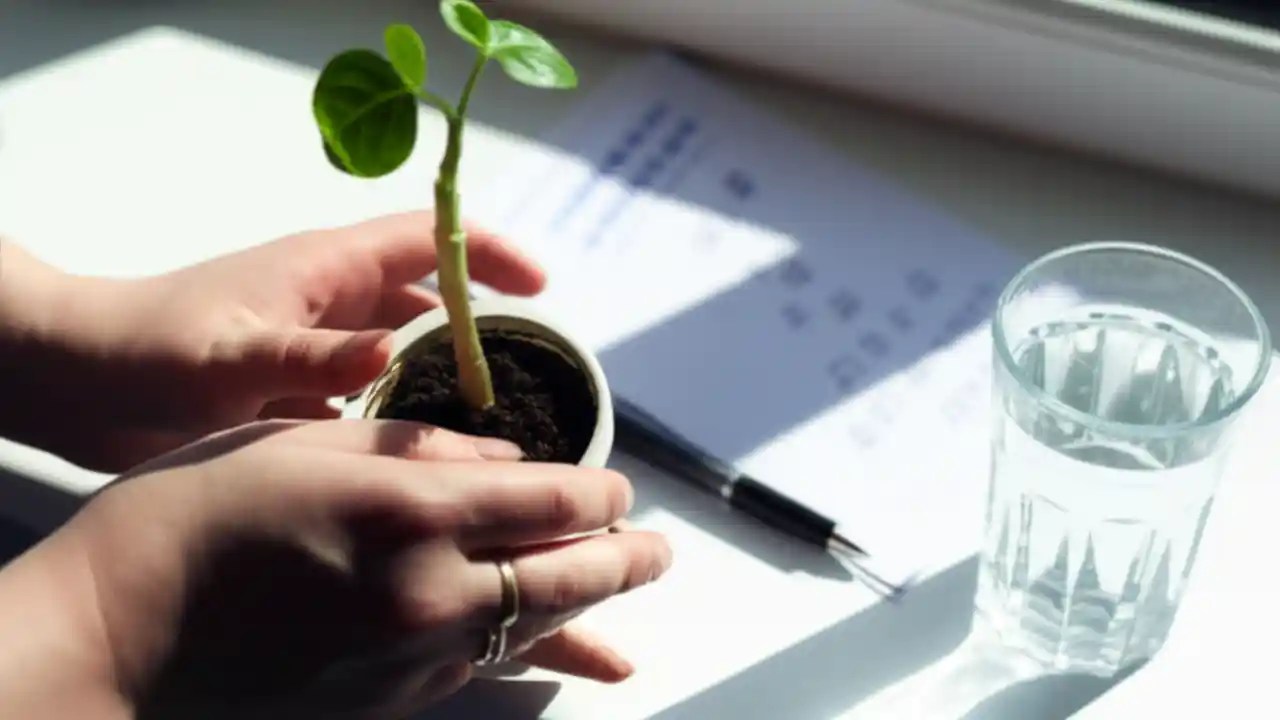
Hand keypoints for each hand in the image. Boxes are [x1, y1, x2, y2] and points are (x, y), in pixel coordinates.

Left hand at [0, 211, 544, 470]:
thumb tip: (394, 352)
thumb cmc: (150, 351)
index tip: (543, 289)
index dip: (489, 253)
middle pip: (429, 299)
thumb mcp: (232, 356)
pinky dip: (401, 418)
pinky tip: (425, 461)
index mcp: (326, 269)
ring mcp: (317, 346)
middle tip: (531, 381)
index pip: (429, 239)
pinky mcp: (299, 388)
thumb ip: (313, 354)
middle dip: (481, 328)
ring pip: (403, 353)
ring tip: (495, 426)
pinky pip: (370, 396)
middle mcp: (333, 302)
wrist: (79, 382)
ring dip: (444, 379)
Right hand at [0, 419, 669, 718]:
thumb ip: (420, 446)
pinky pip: (484, 670)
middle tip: (658, 548)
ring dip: (594, 609)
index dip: (601, 490)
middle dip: (627, 558)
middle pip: (570, 575)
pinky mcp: (392, 702)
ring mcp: (415, 656)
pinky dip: (530, 652)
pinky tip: (563, 652)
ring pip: (538, 631)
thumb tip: (508, 459)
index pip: (554, 498)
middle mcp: (431, 589)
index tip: (616, 485)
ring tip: (631, 591)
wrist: (120, 633)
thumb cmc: (199, 513)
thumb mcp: (309, 441)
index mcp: (414, 507)